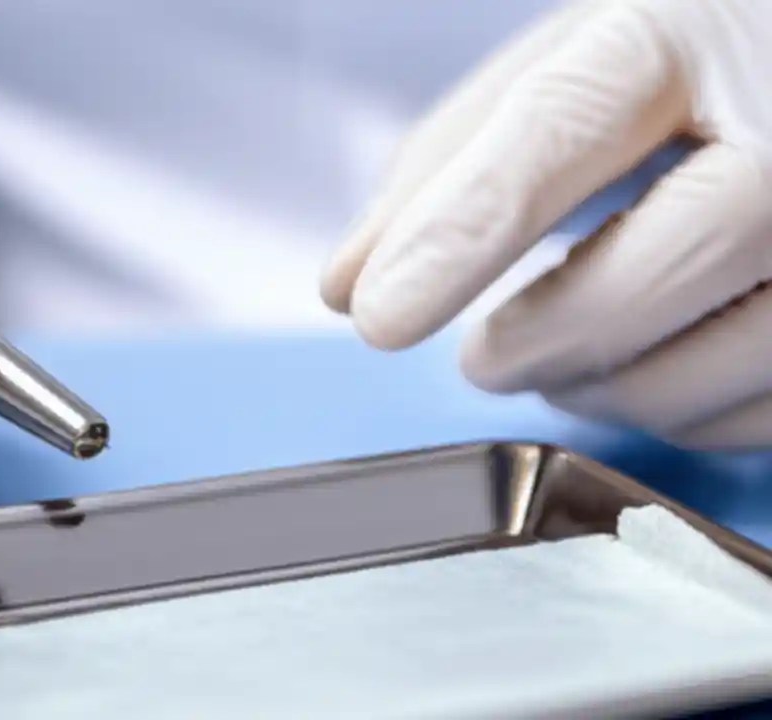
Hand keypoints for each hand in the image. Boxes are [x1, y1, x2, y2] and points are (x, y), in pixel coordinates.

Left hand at [321, 0, 771, 449]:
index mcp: (694, 28)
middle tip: (484, 354)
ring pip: (680, 384)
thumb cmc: (706, 56)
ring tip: (571, 345)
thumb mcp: (584, 56)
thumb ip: (457, 157)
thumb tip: (347, 283)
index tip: (380, 316)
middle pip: (618, 297)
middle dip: (518, 348)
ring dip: (587, 391)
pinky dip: (673, 413)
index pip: (555, 136)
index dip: (455, 237)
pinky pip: (746, 422)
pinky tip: (657, 358)